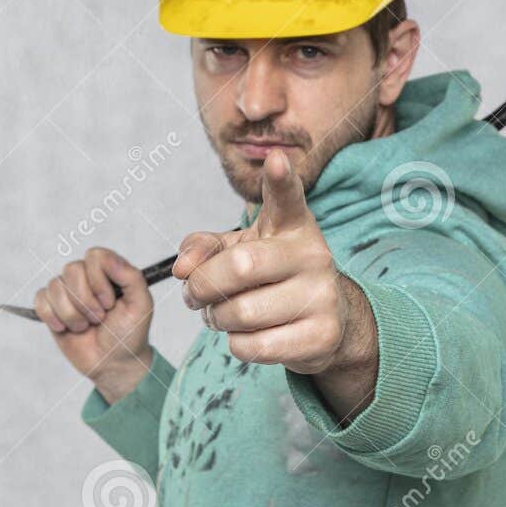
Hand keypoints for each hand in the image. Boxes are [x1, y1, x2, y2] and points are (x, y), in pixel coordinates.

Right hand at [33, 248, 154, 398]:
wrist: (113, 363)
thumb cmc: (129, 333)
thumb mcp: (141, 305)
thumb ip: (131, 276)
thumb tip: (106, 257)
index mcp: (109, 271)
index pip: (94, 256)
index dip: (99, 281)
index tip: (109, 304)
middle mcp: (87, 277)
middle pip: (72, 269)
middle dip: (85, 301)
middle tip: (98, 318)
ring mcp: (67, 291)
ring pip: (55, 286)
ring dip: (71, 314)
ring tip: (85, 326)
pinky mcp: (51, 307)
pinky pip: (40, 299)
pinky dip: (52, 317)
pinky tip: (66, 328)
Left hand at [172, 149, 371, 381]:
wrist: (321, 323)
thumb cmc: (268, 279)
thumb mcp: (235, 251)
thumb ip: (202, 248)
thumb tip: (182, 269)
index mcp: (291, 225)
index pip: (287, 197)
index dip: (280, 179)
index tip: (276, 160)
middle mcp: (313, 255)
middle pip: (240, 267)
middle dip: (203, 286)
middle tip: (194, 295)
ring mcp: (322, 296)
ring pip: (242, 313)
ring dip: (216, 319)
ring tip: (222, 316)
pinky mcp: (323, 336)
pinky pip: (254, 346)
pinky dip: (236, 345)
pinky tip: (246, 337)